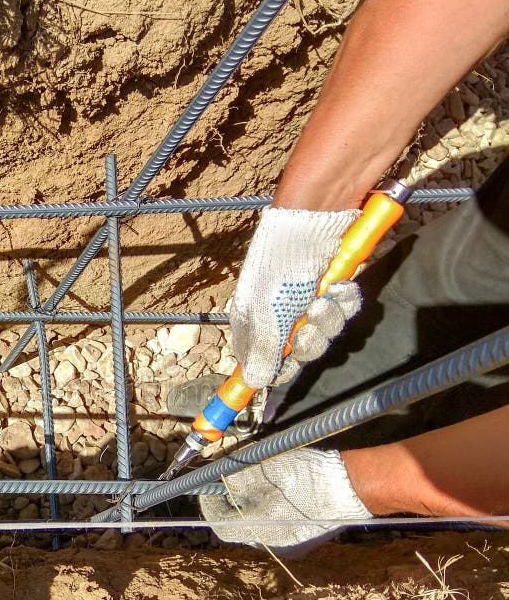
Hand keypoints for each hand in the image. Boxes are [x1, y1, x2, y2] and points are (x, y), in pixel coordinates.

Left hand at [199, 448, 372, 554]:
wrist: (354, 488)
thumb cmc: (309, 476)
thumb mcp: (267, 469)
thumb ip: (238, 479)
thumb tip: (222, 484)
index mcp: (262, 531)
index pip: (222, 526)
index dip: (210, 505)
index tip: (206, 486)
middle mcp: (274, 546)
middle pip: (239, 527)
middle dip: (230, 505)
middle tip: (229, 482)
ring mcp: (291, 545)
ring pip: (258, 527)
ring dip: (249, 507)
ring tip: (252, 484)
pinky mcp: (304, 540)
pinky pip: (275, 527)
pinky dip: (267, 510)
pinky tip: (275, 493)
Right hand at [229, 207, 360, 388]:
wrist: (317, 216)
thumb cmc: (281, 259)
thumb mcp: (267, 308)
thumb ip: (264, 349)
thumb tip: (255, 383)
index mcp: (254, 319)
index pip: (261, 359)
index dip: (273, 370)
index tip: (284, 374)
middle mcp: (279, 314)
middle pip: (299, 352)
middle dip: (311, 341)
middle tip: (309, 325)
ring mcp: (307, 301)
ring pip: (326, 332)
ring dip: (331, 318)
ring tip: (326, 296)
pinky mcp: (332, 289)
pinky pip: (344, 311)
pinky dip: (346, 301)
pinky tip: (341, 285)